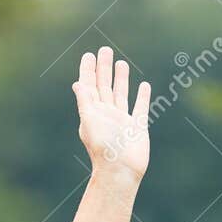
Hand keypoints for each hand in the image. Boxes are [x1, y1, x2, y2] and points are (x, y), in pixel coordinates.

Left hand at [74, 48, 150, 183]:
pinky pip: (140, 108)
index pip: (89, 86)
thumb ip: (85, 101)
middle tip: (105, 50)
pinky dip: (142, 97)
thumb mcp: (90, 121)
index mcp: (93, 112)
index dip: (88, 70)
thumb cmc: (103, 147)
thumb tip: (78, 84)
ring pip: (121, 94)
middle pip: (104, 86)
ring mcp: (122, 121)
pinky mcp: (137, 127)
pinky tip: (144, 85)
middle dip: (104, 68)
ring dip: (121, 79)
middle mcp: (106, 115)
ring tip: (121, 63)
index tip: (89, 55)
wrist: (120, 170)